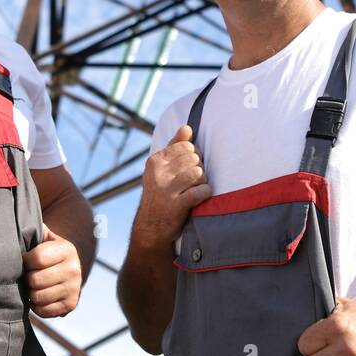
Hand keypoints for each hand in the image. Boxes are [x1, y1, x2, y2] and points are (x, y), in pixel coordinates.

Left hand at [24, 223, 81, 317]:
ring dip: (30, 293)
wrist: (67, 266)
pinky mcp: (71, 305)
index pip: (37, 258)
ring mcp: (74, 288)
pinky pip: (43, 311)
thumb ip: (31, 229)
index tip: (24, 259)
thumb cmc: (46, 249)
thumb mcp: (43, 235)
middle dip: (26, 278)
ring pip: (38, 297)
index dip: (25, 260)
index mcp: (67, 249)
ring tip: (32, 285)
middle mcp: (75, 269)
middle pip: (35, 280)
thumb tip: (9, 223)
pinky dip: (36, 306)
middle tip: (27, 274)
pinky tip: (38, 296)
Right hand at [133, 125, 210, 248]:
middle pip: (195, 160)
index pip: (187, 146)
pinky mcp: (175, 206)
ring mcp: (166, 190)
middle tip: (193, 182)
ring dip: (202, 183)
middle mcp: (158, 173)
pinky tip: (199, 198)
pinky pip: (200, 192)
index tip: (189, 167)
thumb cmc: (161, 194)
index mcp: (155, 161)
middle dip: (199, 170)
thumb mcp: (161, 169)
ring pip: (199, 174)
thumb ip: (174, 147)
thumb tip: (187, 127)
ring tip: (195, 190)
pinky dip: (205, 194)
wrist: (150, 228)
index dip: (194, 156)